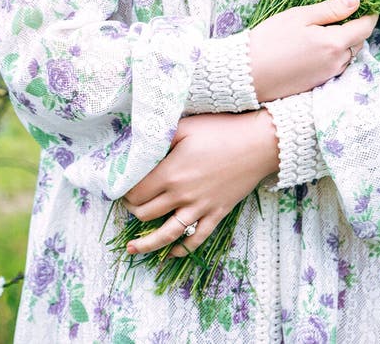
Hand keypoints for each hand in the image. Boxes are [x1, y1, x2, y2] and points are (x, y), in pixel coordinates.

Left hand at [122, 111, 277, 256]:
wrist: (258, 144)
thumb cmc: (221, 130)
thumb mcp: (186, 126)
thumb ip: (161, 136)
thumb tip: (140, 145)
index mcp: (171, 173)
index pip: (137, 192)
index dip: (124, 192)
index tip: (121, 188)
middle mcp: (182, 194)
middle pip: (147, 213)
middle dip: (132, 210)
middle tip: (128, 205)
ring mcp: (200, 208)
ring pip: (167, 234)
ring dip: (146, 243)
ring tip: (131, 249)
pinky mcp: (216, 213)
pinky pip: (196, 239)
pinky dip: (182, 249)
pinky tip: (172, 252)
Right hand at [249, 0, 377, 101]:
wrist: (248, 73)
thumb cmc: (271, 39)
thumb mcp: (300, 16)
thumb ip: (331, 9)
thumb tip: (357, 0)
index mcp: (335, 43)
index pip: (365, 27)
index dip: (370, 14)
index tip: (369, 4)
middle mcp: (337, 62)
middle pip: (358, 42)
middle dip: (356, 27)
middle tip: (344, 12)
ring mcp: (328, 75)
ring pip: (348, 55)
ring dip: (345, 42)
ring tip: (326, 29)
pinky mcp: (318, 84)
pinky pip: (336, 66)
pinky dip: (334, 54)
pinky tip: (316, 46)